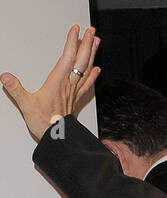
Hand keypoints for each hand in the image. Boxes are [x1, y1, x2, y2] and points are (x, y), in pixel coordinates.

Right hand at [1, 25, 99, 140]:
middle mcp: (68, 85)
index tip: (75, 29)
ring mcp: (73, 92)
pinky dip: (92, 76)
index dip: (72, 41)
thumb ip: (16, 89)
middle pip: (80, 60)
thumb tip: (5, 77)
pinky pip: (86, 85)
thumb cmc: (44, 124)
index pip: (67, 57)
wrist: (57, 140)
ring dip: (92, 55)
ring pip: (86, 70)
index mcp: (57, 82)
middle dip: (86, 43)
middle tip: (91, 30)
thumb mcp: (26, 105)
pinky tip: (97, 69)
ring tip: (97, 42)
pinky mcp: (74, 100)